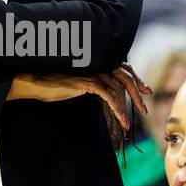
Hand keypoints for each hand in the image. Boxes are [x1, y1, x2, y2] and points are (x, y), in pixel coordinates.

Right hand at [7, 63, 150, 130]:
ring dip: (125, 108)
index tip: (146, 91)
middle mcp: (99, 64)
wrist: (40, 83)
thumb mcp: (80, 83)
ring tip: (126, 123)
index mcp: (100, 62)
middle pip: (126, 78)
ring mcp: (94, 72)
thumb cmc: (57, 84)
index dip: (137, 79)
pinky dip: (116, 108)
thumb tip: (107, 92)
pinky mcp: (88, 82)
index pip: (124, 69)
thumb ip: (95, 83)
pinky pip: (108, 95)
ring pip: (119, 89)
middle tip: (144, 109)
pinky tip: (120, 119)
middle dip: (137, 95)